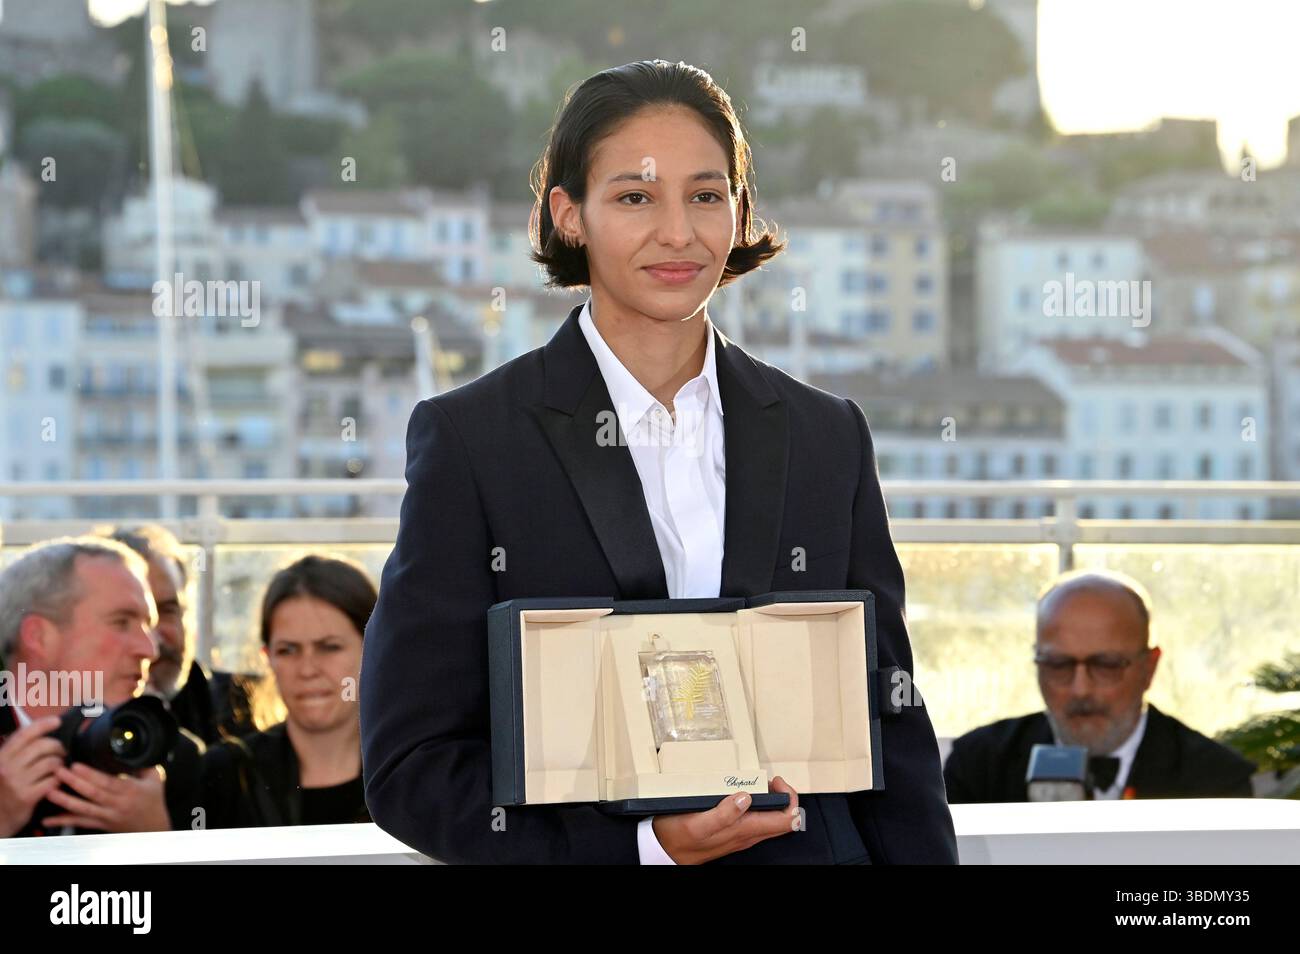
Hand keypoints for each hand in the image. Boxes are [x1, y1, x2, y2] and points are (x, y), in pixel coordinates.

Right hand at [0, 716, 65, 837]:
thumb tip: (41, 728)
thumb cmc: (5, 788)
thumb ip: (19, 750)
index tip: (56, 721)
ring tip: (58, 767)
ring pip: (51, 763)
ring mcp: (16, 783)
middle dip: (57, 747)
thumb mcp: (5, 766)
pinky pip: (53, 780)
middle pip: (42, 746)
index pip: (24, 734)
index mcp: (2, 756)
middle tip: (61, 752)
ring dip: (60, 763)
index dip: (42, 725)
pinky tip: (55, 781)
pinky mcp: (27, 797)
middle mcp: (7, 768)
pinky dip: (59, 779)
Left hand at [41, 762, 170, 832]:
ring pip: (83, 809)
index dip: (90, 774)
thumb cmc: (153, 801)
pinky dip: (63, 821)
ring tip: (50, 791)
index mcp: (131, 790)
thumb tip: (131, 748)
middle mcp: (117, 804)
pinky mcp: (101, 824)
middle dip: (73, 782)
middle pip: (92, 793)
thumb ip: (142, 764)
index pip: (107, 782)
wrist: (154, 827)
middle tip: (58, 771)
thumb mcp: (154, 779)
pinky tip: (49, 819)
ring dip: (65, 800)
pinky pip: (80, 823)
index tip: (76, 765)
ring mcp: (108, 816)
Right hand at [652, 776, 800, 863]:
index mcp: (745, 831)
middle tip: (770, 780)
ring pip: (770, 820)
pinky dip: (757, 804)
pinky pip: (755, 820)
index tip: (775, 782)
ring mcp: (741, 835)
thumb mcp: (698, 824)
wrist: (664, 852)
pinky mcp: (732, 832)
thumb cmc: (678, 838)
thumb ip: (723, 814)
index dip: (788, 799)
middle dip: (782, 797)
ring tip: (758, 783)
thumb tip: (746, 798)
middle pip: (782, 820)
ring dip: (770, 801)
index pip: (786, 820)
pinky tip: (742, 793)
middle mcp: (747, 835)